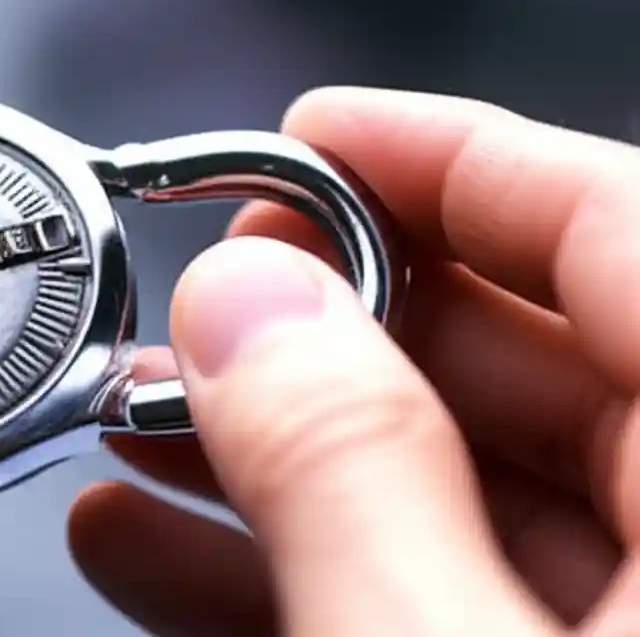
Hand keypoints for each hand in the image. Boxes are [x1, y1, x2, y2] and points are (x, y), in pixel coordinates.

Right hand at [68, 87, 639, 634]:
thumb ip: (344, 465)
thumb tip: (247, 306)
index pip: (618, 230)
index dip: (450, 158)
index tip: (311, 134)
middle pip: (522, 359)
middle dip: (325, 324)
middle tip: (206, 303)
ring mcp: (628, 633)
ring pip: (455, 492)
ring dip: (274, 454)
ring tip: (131, 424)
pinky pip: (422, 597)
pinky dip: (284, 568)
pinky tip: (154, 547)